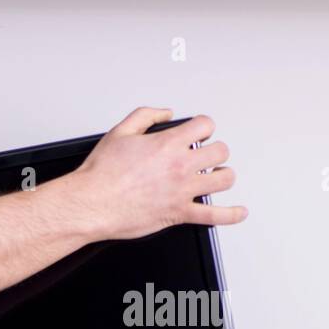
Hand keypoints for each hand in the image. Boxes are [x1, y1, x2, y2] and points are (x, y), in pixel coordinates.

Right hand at [69, 107, 247, 240]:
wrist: (90, 204)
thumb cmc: (100, 174)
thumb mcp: (120, 132)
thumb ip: (146, 116)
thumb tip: (165, 113)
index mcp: (169, 144)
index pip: (206, 125)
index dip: (203, 127)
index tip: (199, 132)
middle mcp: (180, 166)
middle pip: (221, 151)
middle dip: (214, 152)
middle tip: (205, 156)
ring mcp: (182, 191)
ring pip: (224, 179)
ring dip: (222, 176)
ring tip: (215, 177)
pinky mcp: (178, 213)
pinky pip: (215, 215)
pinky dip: (231, 215)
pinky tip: (238, 212)